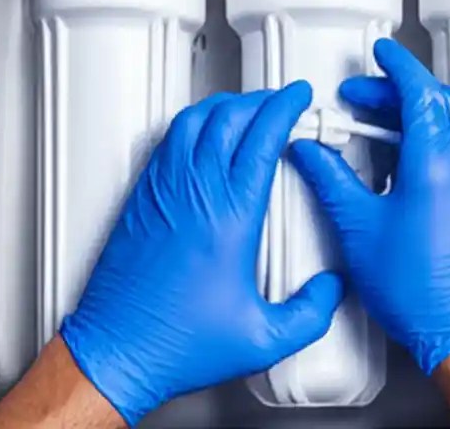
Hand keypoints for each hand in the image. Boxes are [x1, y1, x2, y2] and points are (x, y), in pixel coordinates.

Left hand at [59, 83, 343, 425]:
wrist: (117, 352)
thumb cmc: (176, 343)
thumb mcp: (263, 340)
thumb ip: (310, 314)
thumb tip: (331, 289)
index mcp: (230, 215)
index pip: (262, 136)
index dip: (285, 107)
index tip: (299, 98)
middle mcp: (195, 193)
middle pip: (230, 116)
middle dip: (262, 100)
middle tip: (282, 103)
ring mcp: (164, 191)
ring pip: (195, 121)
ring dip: (226, 106)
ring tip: (247, 109)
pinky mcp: (143, 200)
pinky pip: (169, 142)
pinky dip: (193, 124)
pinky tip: (203, 133)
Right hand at [289, 38, 449, 374]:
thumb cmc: (423, 290)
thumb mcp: (358, 227)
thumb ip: (331, 181)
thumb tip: (312, 155)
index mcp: (437, 159)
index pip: (421, 88)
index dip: (397, 64)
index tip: (382, 52)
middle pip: (438, 103)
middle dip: (398, 92)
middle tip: (363, 97)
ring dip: (413, 120)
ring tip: (373, 133)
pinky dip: (428, 146)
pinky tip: (397, 170)